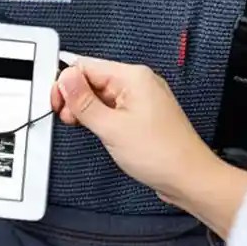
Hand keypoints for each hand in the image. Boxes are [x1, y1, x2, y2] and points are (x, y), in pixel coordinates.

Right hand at [51, 58, 217, 200]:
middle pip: (93, 78)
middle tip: (68, 117)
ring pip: (101, 94)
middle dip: (75, 97)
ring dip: (86, 108)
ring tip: (82, 126)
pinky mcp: (142, 114)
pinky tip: (97, 129)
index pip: (86, 66)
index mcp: (133, 77)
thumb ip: (83, 102)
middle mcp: (139, 82)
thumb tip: (65, 78)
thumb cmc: (161, 154)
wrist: (189, 179)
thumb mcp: (111, 127)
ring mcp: (142, 98)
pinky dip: (100, 116)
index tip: (57, 103)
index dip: (66, 83)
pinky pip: (113, 107)